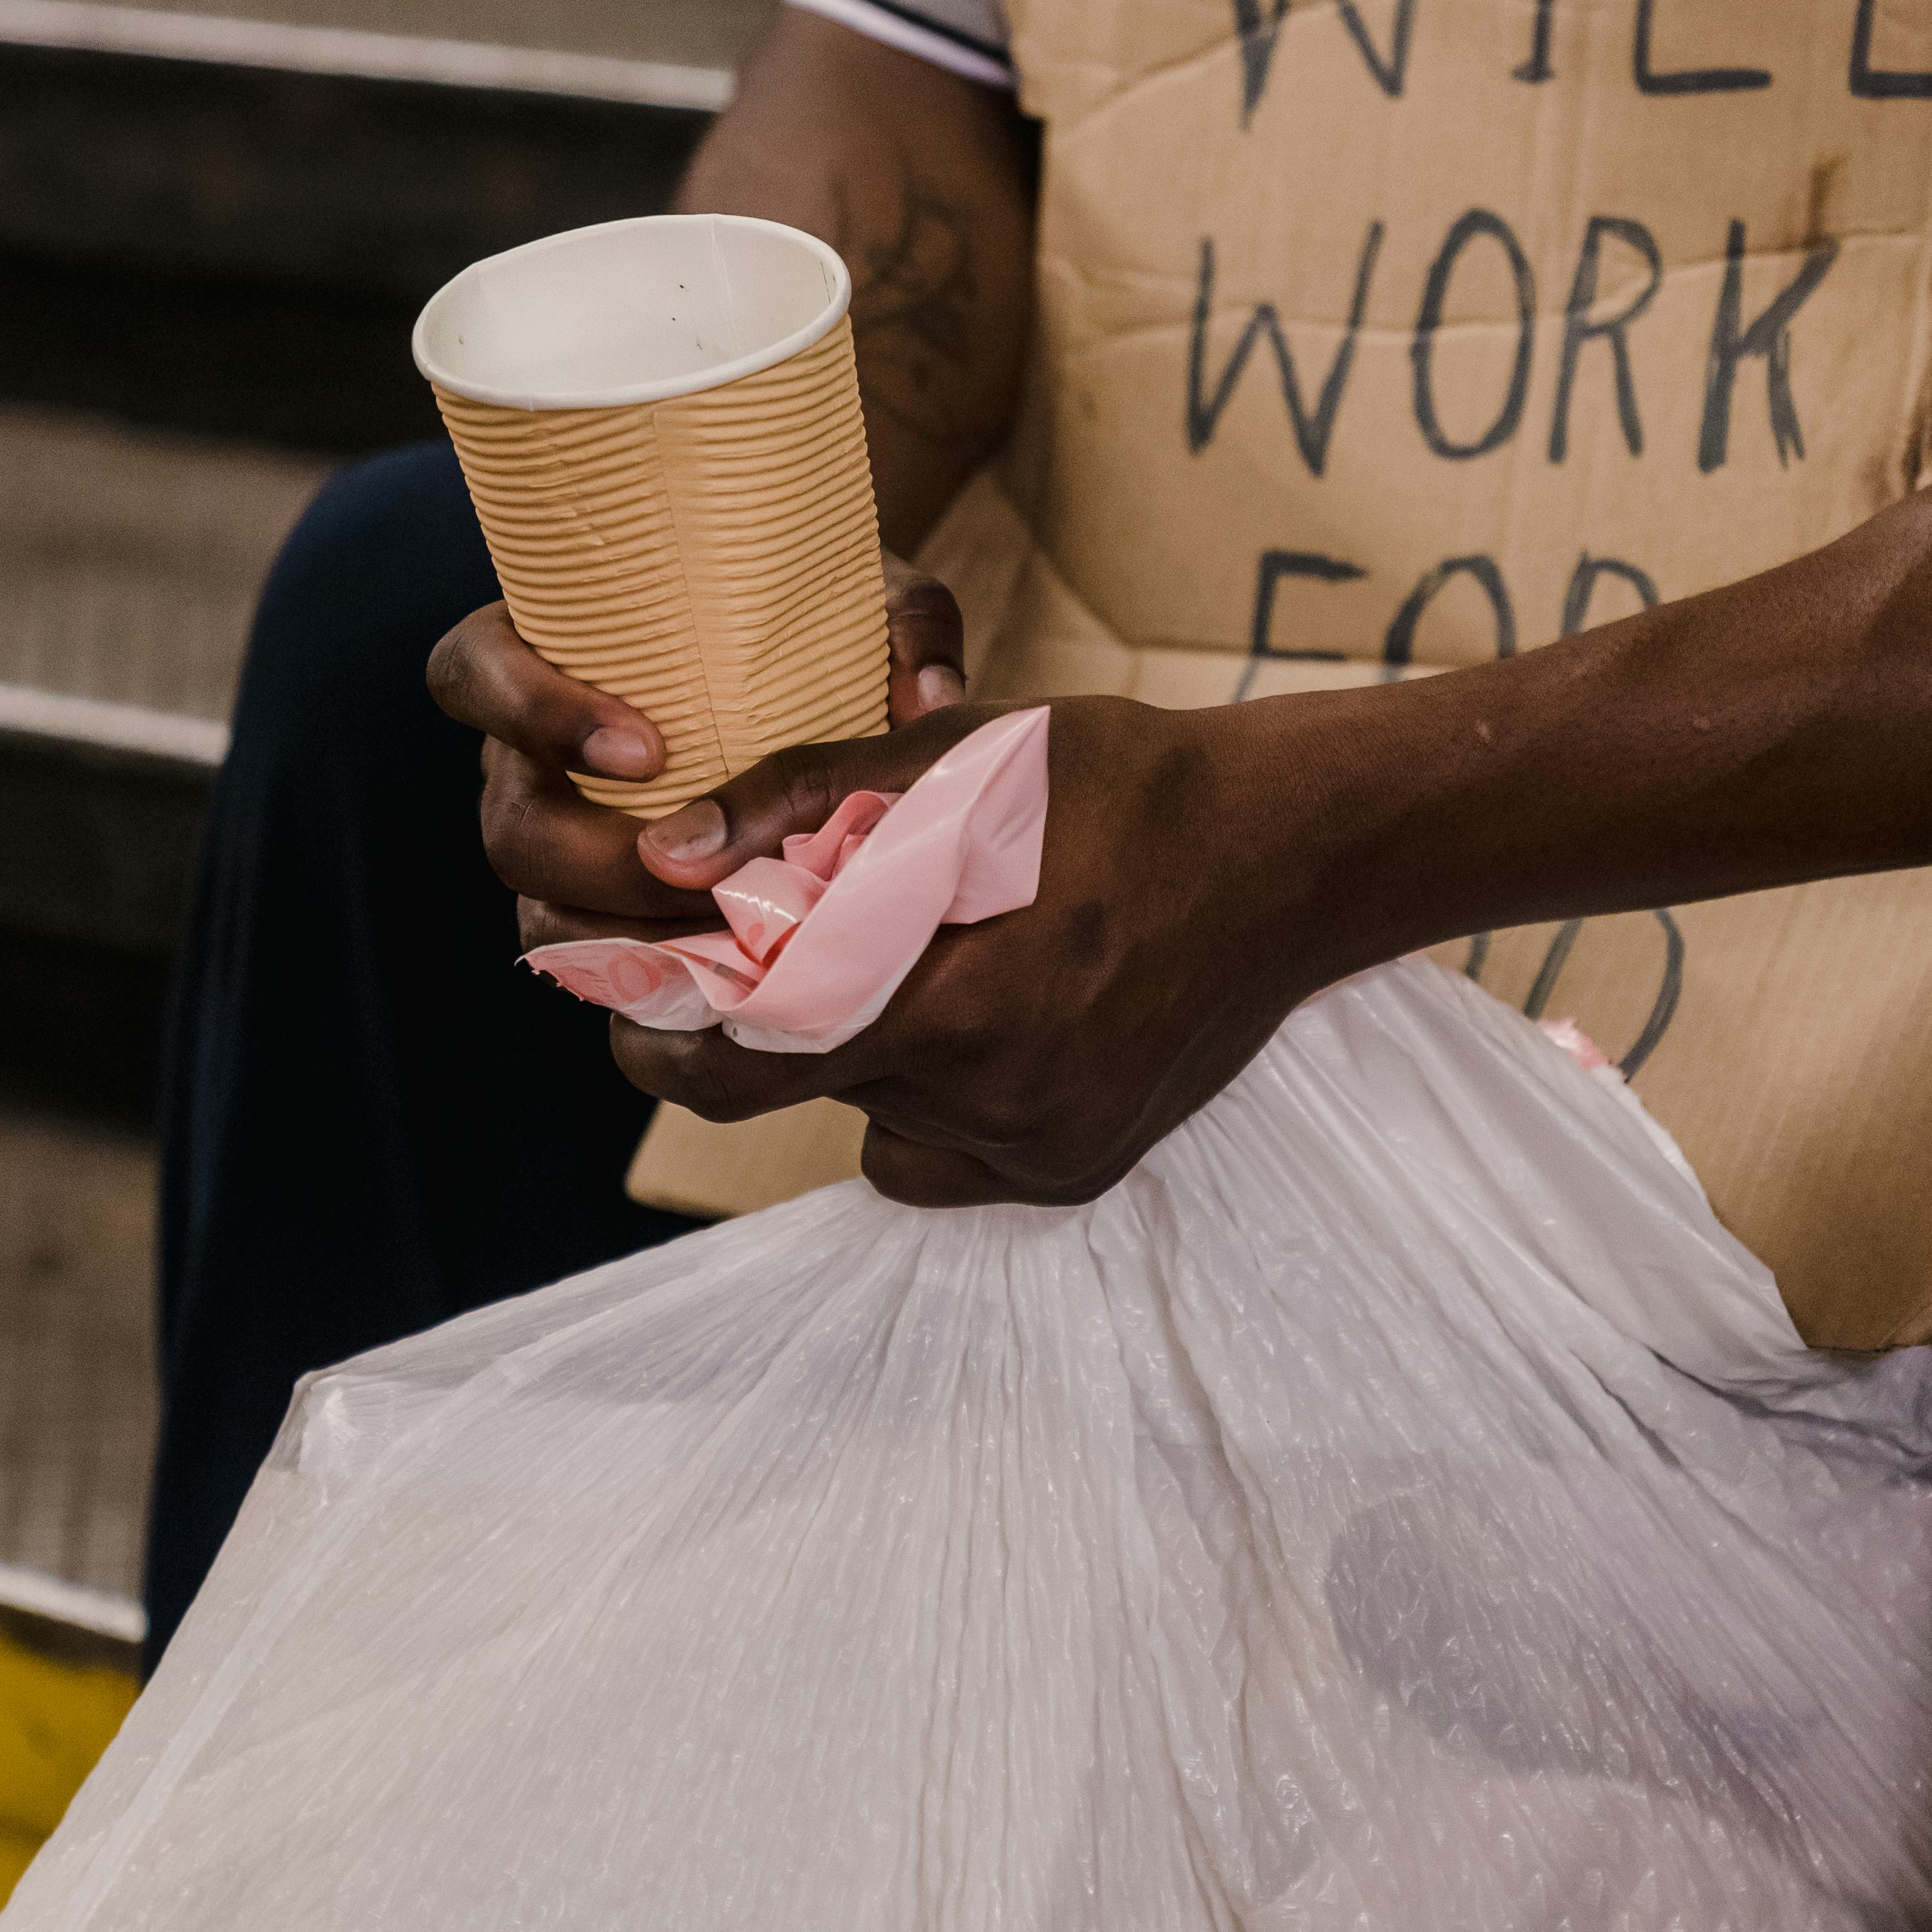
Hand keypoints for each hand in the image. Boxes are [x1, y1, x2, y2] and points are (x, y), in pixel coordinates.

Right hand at [427, 551, 971, 956]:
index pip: (471, 672)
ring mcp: (564, 845)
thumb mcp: (859, 599)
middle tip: (697, 876)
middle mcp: (534, 759)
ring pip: (543, 914)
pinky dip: (662, 982)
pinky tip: (741, 983)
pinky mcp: (609, 916)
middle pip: (510, 828)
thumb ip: (900, 623)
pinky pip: (601, 968)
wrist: (826, 700)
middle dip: (597, 865)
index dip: (531, 713)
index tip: (647, 749)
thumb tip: (927, 695)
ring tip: (725, 941)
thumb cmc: (814, 625)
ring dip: (626, 940)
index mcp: (549, 652)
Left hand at [604, 697, 1328, 1208]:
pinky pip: (943, 1151)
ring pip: (875, 1114)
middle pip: (804, 1086)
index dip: (669, 1028)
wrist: (1291, 856)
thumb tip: (664, 860)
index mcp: (955, 1001)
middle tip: (762, 957)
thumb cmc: (1119, 785)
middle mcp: (995, 1103)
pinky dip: (933, 1092)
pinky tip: (991, 1012)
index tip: (640, 990)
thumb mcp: (958, 759)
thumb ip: (801, 804)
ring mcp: (1038, 1149)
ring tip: (935, 953)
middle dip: (763, 1027)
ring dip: (864, 1048)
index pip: (745, 1058)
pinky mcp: (1071, 1172)